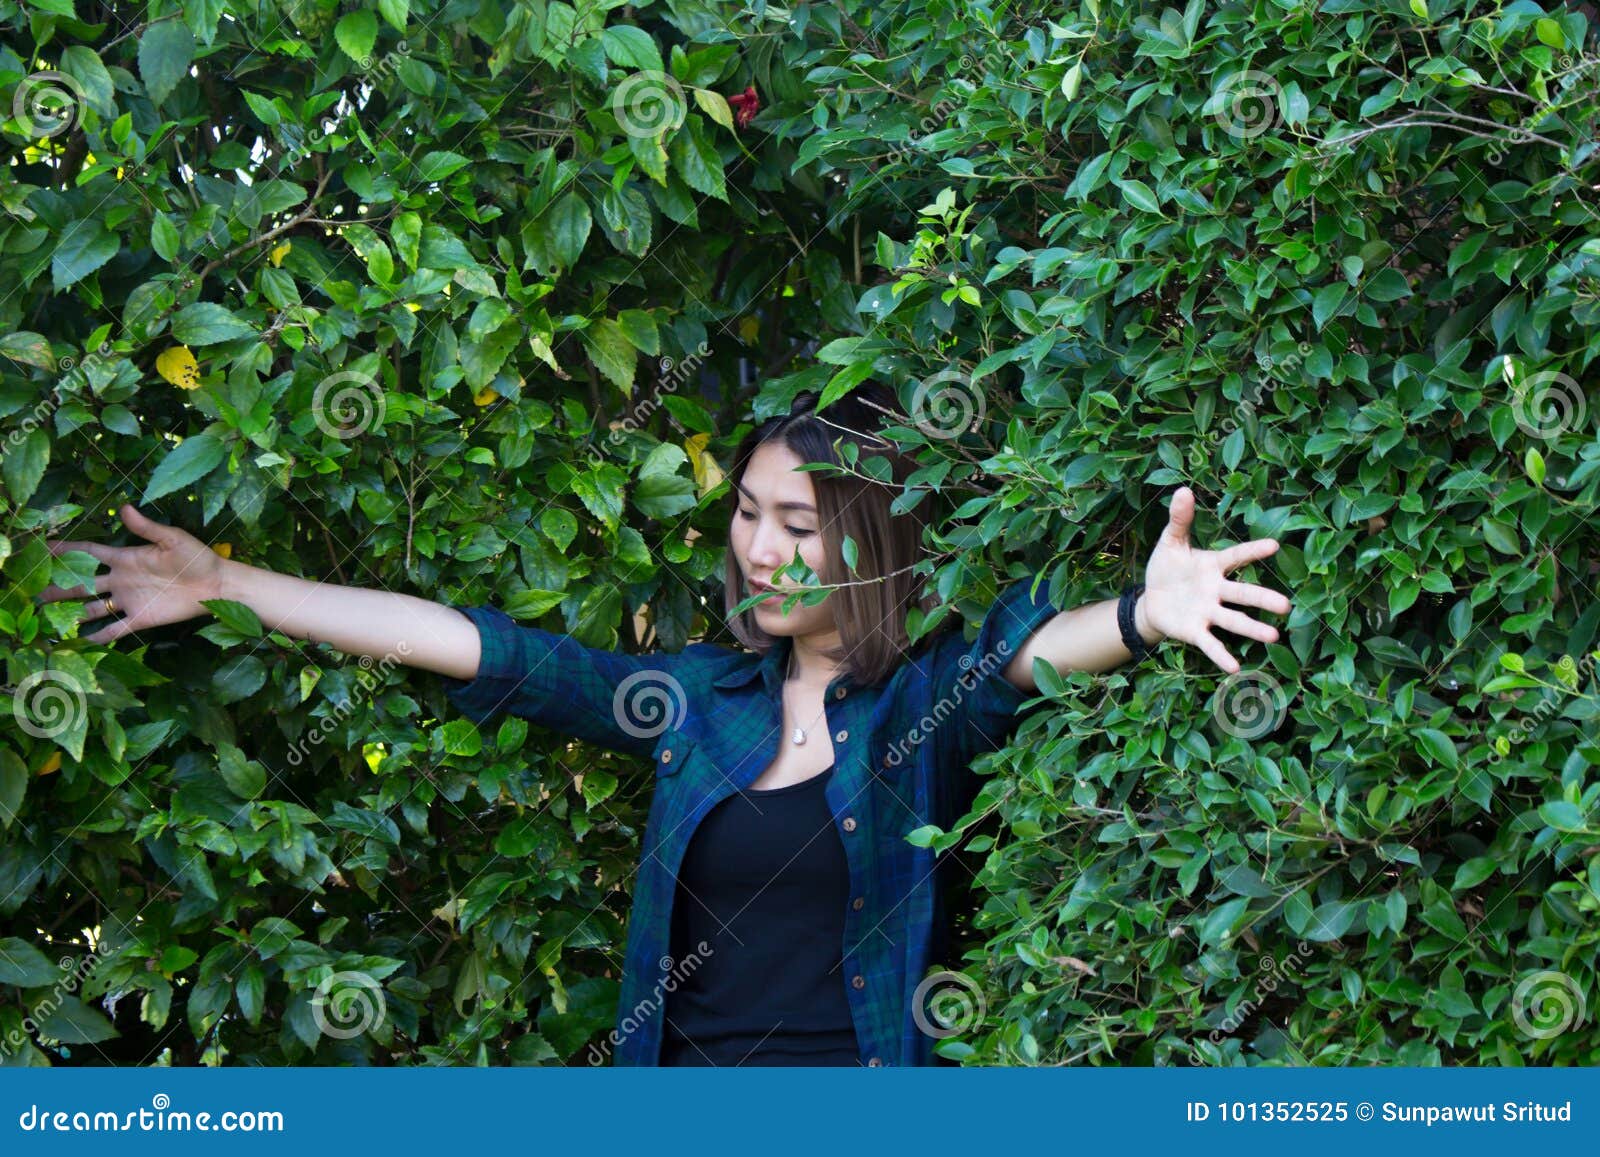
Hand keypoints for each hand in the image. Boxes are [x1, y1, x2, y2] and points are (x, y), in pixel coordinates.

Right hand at [37, 504, 227, 644]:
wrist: (216, 584)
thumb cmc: (197, 557)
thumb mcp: (171, 538)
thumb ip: (146, 527)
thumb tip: (124, 507)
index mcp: (126, 558)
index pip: (89, 553)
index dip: (67, 550)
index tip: (44, 548)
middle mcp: (122, 579)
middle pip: (82, 583)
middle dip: (59, 586)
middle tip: (35, 591)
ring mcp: (129, 600)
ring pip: (92, 607)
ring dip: (73, 612)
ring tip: (50, 618)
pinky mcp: (141, 618)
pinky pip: (115, 629)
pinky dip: (99, 636)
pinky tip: (81, 642)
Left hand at [1135, 486, 1291, 673]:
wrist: (1152, 600)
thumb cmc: (1168, 568)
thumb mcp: (1170, 542)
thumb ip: (1180, 520)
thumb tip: (1182, 490)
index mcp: (1213, 565)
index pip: (1236, 556)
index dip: (1253, 551)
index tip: (1274, 545)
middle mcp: (1216, 590)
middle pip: (1243, 593)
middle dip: (1263, 598)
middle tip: (1286, 605)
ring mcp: (1208, 612)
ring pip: (1233, 620)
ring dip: (1252, 628)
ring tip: (1274, 636)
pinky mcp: (1195, 630)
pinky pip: (1210, 643)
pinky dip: (1221, 654)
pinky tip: (1233, 667)